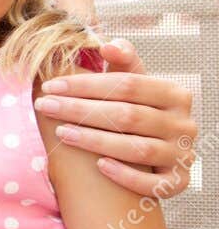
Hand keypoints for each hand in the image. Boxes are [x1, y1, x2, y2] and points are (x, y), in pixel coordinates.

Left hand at [32, 38, 196, 197]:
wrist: (157, 155)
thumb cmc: (136, 112)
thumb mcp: (134, 85)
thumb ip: (123, 63)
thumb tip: (107, 45)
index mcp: (174, 95)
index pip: (127, 85)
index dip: (86, 84)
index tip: (50, 86)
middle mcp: (184, 124)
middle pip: (127, 116)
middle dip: (81, 110)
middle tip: (45, 106)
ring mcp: (182, 155)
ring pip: (138, 149)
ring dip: (96, 141)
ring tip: (61, 133)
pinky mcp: (178, 182)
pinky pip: (153, 183)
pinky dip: (126, 174)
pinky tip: (98, 166)